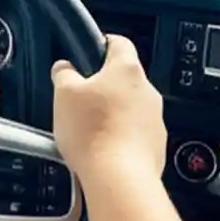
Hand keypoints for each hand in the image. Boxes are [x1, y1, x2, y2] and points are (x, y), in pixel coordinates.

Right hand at [51, 35, 166, 184]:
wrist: (119, 179)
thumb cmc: (93, 133)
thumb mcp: (64, 93)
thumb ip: (63, 72)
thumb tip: (64, 68)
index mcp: (127, 69)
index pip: (119, 41)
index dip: (102, 44)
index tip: (91, 52)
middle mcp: (147, 90)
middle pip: (123, 78)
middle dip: (103, 87)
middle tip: (80, 100)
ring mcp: (155, 119)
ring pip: (130, 107)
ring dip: (112, 113)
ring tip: (89, 130)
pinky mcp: (156, 144)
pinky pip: (136, 133)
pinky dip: (121, 137)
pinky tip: (103, 149)